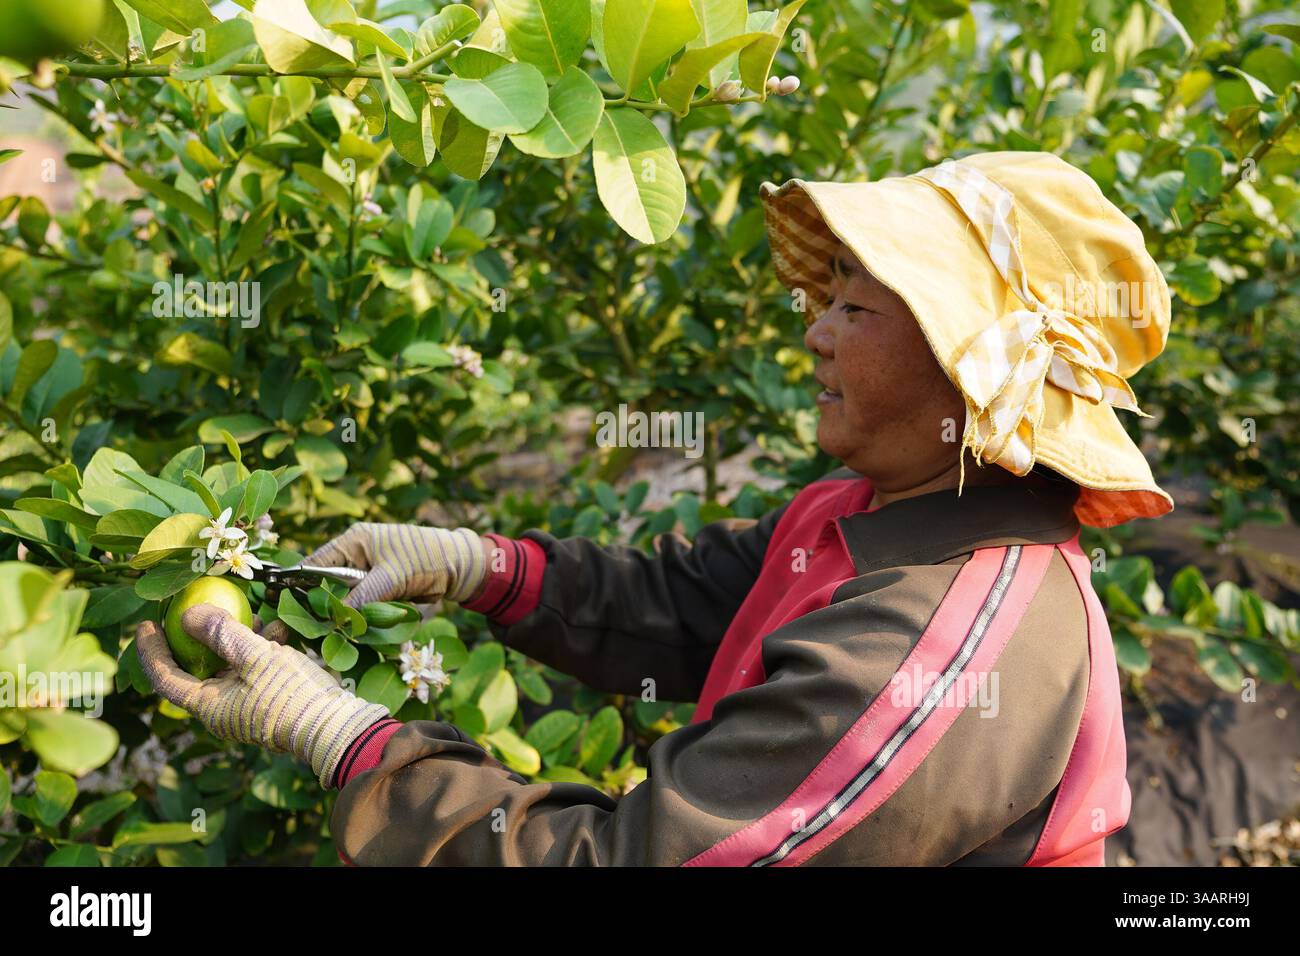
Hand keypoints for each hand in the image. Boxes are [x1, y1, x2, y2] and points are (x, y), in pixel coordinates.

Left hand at [136, 604, 390, 786]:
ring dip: (237, 637)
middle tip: (196, 608)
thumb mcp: (257, 657)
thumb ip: (221, 633)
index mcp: (209, 706)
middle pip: (197, 668)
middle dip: (200, 636)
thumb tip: (187, 614)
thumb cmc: (291, 695)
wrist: (335, 726)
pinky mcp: (270, 699)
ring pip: (230, 665)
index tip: (147, 622)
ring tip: (252, 613)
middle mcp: (222, 708)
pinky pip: (255, 669)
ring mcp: (247, 704)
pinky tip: (278, 628)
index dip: (151, 650)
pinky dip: (262, 647)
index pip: (165, 677)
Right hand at [262, 523, 490, 642]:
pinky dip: (351, 623)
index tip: (280, 611)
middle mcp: (353, 559)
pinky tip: (336, 641)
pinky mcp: (377, 594)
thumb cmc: (425, 558)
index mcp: (352, 543)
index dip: (295, 588)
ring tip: (305, 643)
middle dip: (309, 611)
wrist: (459, 566)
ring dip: (330, 620)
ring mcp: (365, 577)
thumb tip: (336, 619)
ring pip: (339, 602)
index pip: (313, 566)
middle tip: (284, 636)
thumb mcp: (391, 576)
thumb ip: (363, 596)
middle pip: (322, 587)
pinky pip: (357, 610)